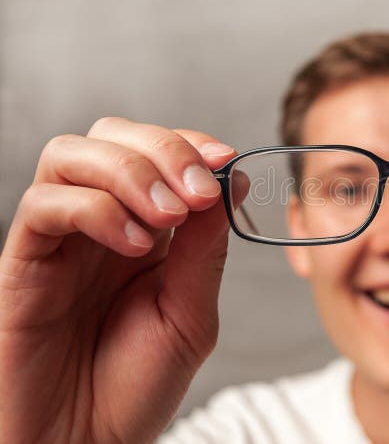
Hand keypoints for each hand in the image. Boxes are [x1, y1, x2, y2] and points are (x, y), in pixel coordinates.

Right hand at [0, 117, 237, 443]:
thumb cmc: (135, 387)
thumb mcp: (192, 315)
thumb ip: (206, 250)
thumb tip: (230, 181)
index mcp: (146, 230)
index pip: (158, 152)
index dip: (191, 144)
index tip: (226, 160)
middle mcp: (100, 224)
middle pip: (112, 136)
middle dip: (163, 148)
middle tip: (198, 191)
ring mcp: (60, 240)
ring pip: (71, 155)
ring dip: (130, 172)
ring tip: (167, 218)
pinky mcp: (23, 264)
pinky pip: (43, 206)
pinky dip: (96, 209)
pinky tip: (133, 244)